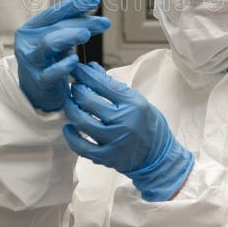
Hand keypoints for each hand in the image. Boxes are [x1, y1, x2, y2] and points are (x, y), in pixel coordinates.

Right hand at [15, 0, 108, 111]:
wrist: (36, 93)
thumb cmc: (49, 62)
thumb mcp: (60, 41)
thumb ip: (75, 25)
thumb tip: (97, 11)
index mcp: (32, 28)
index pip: (54, 13)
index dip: (74, 5)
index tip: (94, 0)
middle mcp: (28, 43)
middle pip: (56, 27)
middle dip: (82, 23)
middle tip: (103, 22)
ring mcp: (31, 62)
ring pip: (49, 43)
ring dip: (69, 36)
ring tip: (86, 34)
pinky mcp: (38, 82)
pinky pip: (50, 73)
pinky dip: (63, 66)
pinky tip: (74, 60)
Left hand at [63, 62, 193, 201]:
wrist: (158, 155)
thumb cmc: (148, 124)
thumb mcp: (137, 101)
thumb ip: (114, 86)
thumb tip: (92, 69)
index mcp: (133, 104)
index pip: (103, 84)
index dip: (86, 74)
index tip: (77, 69)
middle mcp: (124, 121)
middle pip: (89, 101)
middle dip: (77, 90)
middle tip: (74, 86)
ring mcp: (114, 140)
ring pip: (82, 121)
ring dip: (71, 109)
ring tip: (70, 103)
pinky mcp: (107, 157)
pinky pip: (81, 147)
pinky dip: (71, 136)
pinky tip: (69, 127)